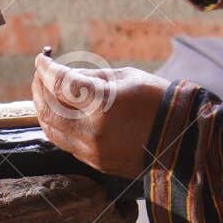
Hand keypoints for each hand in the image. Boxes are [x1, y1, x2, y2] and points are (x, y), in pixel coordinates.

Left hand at [31, 52, 168, 178]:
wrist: (183, 139)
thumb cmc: (157, 100)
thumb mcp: (126, 77)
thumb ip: (90, 77)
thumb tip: (61, 74)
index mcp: (102, 104)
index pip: (60, 83)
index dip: (46, 69)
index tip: (41, 59)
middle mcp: (92, 130)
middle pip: (48, 109)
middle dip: (39, 88)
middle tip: (40, 75)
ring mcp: (93, 151)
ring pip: (51, 130)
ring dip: (43, 109)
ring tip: (46, 93)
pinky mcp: (96, 164)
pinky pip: (65, 143)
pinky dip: (57, 126)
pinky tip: (61, 113)